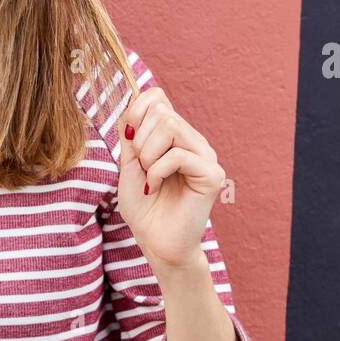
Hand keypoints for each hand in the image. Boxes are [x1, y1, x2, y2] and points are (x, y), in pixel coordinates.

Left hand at [117, 86, 225, 270]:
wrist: (156, 243)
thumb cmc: (143, 208)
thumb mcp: (129, 164)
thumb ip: (131, 134)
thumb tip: (134, 101)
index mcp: (175, 136)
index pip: (158, 97)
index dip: (136, 109)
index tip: (128, 138)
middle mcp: (194, 141)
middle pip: (162, 111)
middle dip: (139, 140)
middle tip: (141, 168)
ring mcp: (205, 155)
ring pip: (170, 126)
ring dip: (148, 155)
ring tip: (150, 178)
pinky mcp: (211, 174)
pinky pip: (177, 155)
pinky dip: (157, 171)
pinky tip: (156, 187)